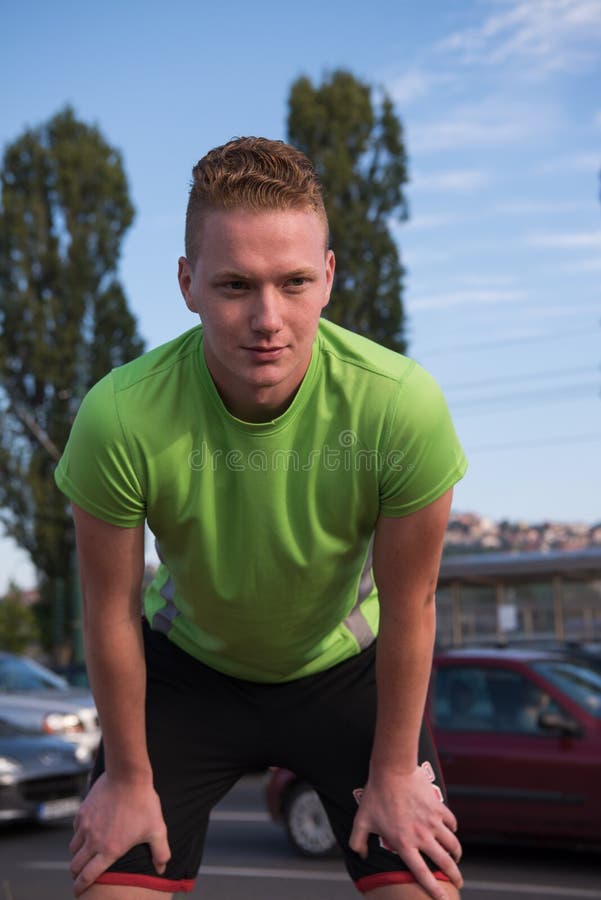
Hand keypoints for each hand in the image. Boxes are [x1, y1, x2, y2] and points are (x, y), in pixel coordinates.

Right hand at [69, 772, 170, 895]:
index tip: (78, 891)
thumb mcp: (157, 829)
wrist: (128, 776)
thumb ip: (160, 852)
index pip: (88, 877)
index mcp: (110, 850)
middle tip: (80, 876)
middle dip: (76, 874)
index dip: (80, 887)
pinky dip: (78, 836)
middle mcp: (94, 841)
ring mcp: (85, 826)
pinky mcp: (82, 812)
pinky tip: (87, 833)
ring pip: (73, 849)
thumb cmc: (143, 803)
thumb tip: (162, 868)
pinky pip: (75, 830)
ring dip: (77, 855)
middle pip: (75, 866)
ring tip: (84, 855)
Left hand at [349, 765, 462, 899]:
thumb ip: (358, 841)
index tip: (443, 898)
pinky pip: (452, 823)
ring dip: (456, 854)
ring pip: (453, 844)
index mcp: (404, 843)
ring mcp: (432, 821)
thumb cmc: (375, 795)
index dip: (434, 889)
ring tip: (455, 857)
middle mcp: (421, 836)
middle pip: (445, 863)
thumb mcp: (361, 820)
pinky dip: (454, 829)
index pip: (422, 873)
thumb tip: (360, 855)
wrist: (392, 770)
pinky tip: (451, 830)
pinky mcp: (438, 807)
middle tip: (458, 882)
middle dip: (455, 876)